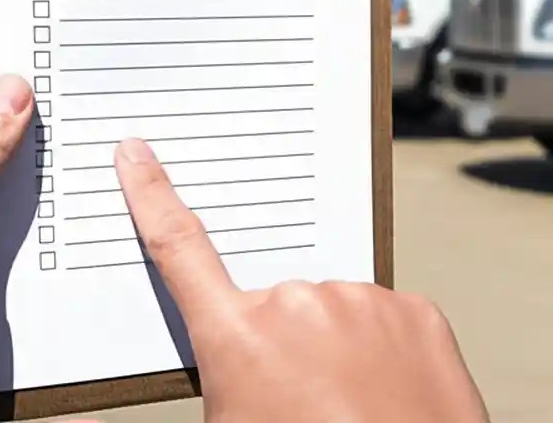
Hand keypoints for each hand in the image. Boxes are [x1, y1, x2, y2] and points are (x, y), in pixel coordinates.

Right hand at [114, 138, 490, 422]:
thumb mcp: (233, 422)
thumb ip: (227, 374)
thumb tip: (242, 357)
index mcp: (238, 336)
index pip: (180, 250)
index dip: (152, 197)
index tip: (136, 155)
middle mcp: (298, 304)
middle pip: (279, 309)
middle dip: (287, 345)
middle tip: (305, 401)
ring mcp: (363, 302)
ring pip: (338, 315)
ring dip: (341, 349)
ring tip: (353, 404)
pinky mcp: (416, 311)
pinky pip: (387, 322)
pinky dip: (386, 352)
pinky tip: (389, 392)